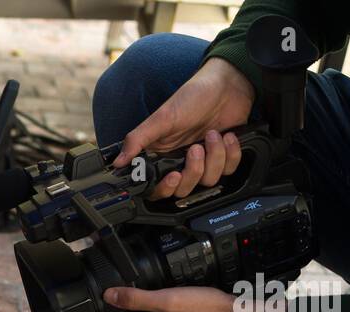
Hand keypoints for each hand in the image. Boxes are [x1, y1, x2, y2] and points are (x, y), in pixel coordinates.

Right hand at [111, 58, 253, 198]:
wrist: (228, 84)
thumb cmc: (193, 96)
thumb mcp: (162, 117)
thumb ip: (138, 140)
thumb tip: (118, 161)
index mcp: (163, 155)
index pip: (159, 187)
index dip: (165, 188)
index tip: (173, 176)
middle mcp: (181, 161)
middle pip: (185, 189)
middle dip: (194, 170)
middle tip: (196, 148)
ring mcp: (204, 161)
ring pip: (209, 180)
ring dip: (215, 156)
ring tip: (213, 135)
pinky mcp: (223, 157)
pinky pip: (229, 170)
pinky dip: (231, 153)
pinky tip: (228, 136)